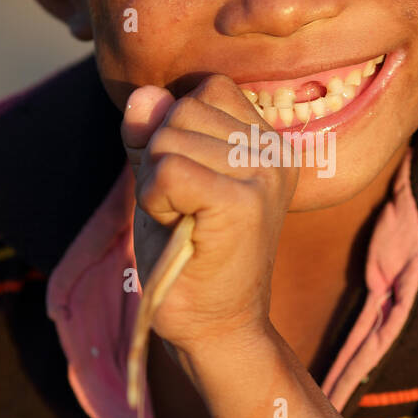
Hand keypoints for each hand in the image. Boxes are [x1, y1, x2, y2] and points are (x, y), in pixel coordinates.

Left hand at [121, 74, 297, 355]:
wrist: (214, 327)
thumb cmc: (189, 254)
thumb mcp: (164, 180)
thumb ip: (152, 134)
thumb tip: (142, 95)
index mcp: (268, 141)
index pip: (206, 90)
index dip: (176, 130)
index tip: (191, 184)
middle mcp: (275, 152)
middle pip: (183, 109)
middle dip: (160, 156)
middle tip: (183, 209)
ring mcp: (263, 175)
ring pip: (168, 138)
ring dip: (154, 182)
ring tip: (184, 221)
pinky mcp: (242, 204)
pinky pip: (167, 170)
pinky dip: (155, 199)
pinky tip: (179, 229)